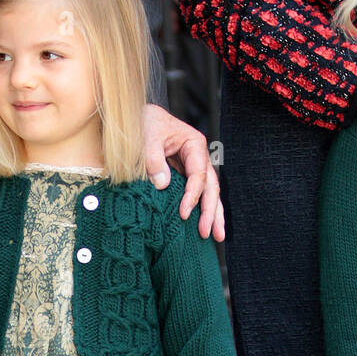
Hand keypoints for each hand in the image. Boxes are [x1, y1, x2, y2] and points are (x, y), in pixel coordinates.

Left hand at [142, 103, 223, 240]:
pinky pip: (197, 195)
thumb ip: (153, 158)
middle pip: (210, 187)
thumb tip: (162, 184)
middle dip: (211, 212)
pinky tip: (204, 227)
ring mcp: (194, 168)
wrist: (140, 118)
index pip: (199, 175)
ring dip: (213, 215)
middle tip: (208, 233)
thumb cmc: (145, 122)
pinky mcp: (184, 176)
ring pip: (209, 194)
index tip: (184, 214)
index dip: (193, 196)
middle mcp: (199, 158)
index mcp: (194, 144)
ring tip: (216, 237)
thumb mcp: (147, 136)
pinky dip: (201, 210)